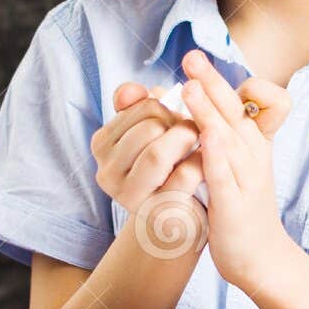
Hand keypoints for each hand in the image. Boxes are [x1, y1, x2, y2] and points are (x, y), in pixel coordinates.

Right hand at [90, 82, 205, 216]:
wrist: (176, 218)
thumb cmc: (167, 166)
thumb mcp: (151, 131)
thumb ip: (139, 104)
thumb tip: (132, 91)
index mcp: (102, 144)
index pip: (140, 106)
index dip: (168, 107)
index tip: (176, 119)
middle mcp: (107, 173)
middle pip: (149, 128)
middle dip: (179, 124)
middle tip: (193, 133)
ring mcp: (129, 196)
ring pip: (158, 153)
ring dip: (188, 141)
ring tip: (200, 143)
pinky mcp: (157, 213)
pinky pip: (183, 175)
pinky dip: (200, 163)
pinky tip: (206, 164)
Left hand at [177, 49, 293, 289]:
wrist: (259, 257)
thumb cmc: (240, 205)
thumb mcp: (232, 162)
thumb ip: (215, 129)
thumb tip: (184, 96)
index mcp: (254, 141)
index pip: (250, 102)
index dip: (227, 82)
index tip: (197, 63)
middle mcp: (253, 154)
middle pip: (235, 110)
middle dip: (213, 81)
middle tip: (191, 56)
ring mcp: (246, 178)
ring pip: (227, 137)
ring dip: (209, 111)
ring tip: (191, 87)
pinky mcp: (234, 203)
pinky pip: (223, 174)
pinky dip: (215, 154)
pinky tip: (205, 137)